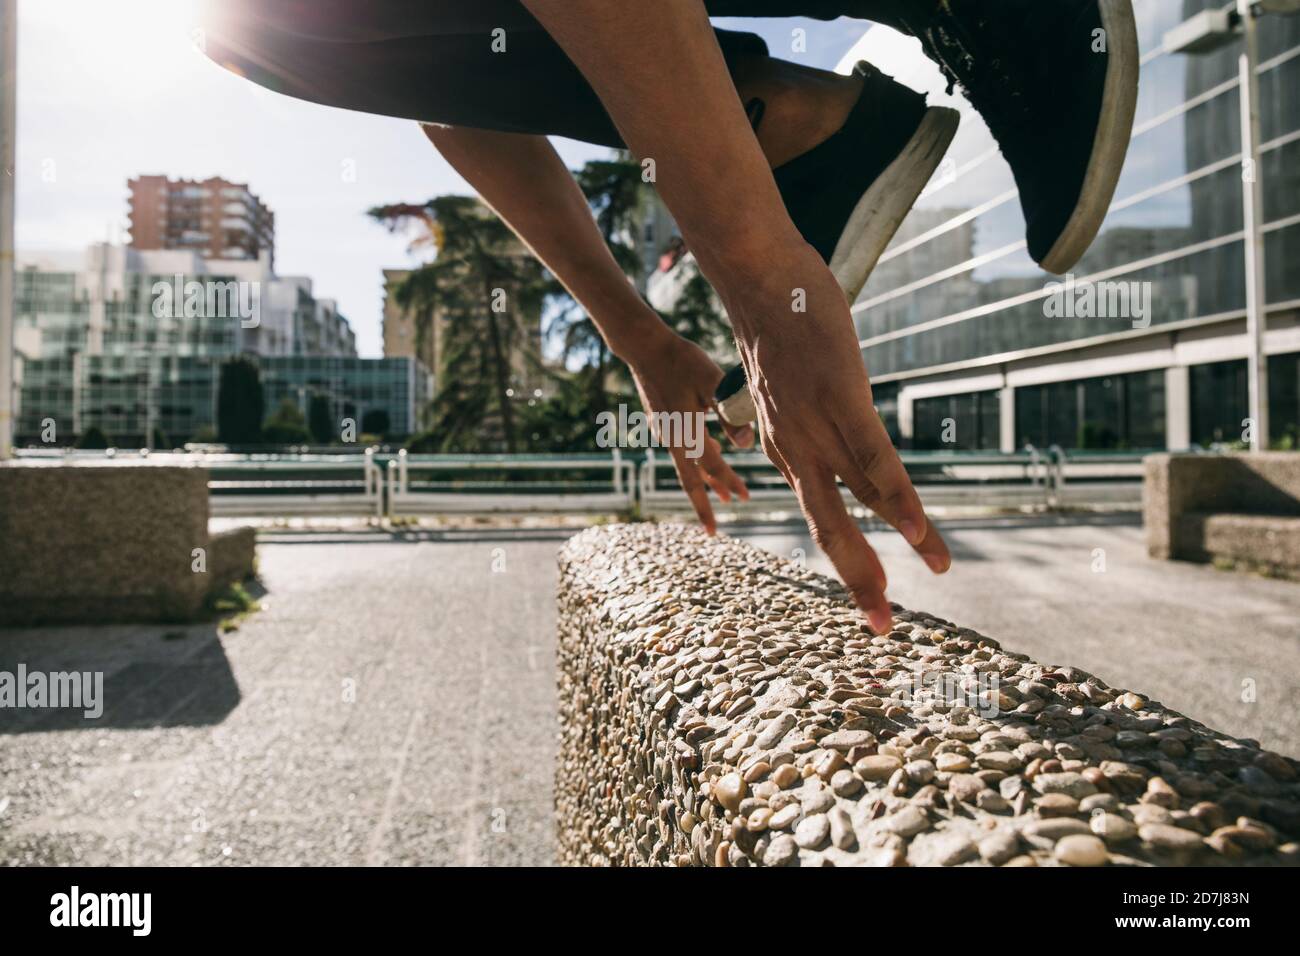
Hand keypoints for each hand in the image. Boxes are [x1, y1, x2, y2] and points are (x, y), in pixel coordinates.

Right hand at [626, 332, 753, 533]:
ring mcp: (665, 430)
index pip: (712, 466)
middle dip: (707, 501)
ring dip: (706, 480)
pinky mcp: (663, 421)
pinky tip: (711, 454)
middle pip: (691, 478)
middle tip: (716, 526)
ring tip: (722, 495)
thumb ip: (729, 413)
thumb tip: (746, 444)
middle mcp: (673, 438)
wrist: (645, 347)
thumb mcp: (713, 383)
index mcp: (685, 433)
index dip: (730, 483)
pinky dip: (699, 459)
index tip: (744, 500)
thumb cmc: (682, 360)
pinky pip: (683, 449)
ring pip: (688, 464)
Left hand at [720, 241, 950, 632]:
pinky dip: (898, 499)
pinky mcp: (841, 400)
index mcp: (786, 448)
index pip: (824, 514)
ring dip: (893, 547)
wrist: (759, 278)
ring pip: (856, 502)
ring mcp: (818, 427)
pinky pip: (873, 460)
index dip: (850, 558)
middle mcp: (798, 449)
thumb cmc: (778, 324)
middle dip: (860, 581)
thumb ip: (810, 411)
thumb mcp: (786, 382)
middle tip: (883, 627)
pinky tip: (921, 532)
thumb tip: (834, 420)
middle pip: (832, 528)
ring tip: (927, 579)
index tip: (871, 593)